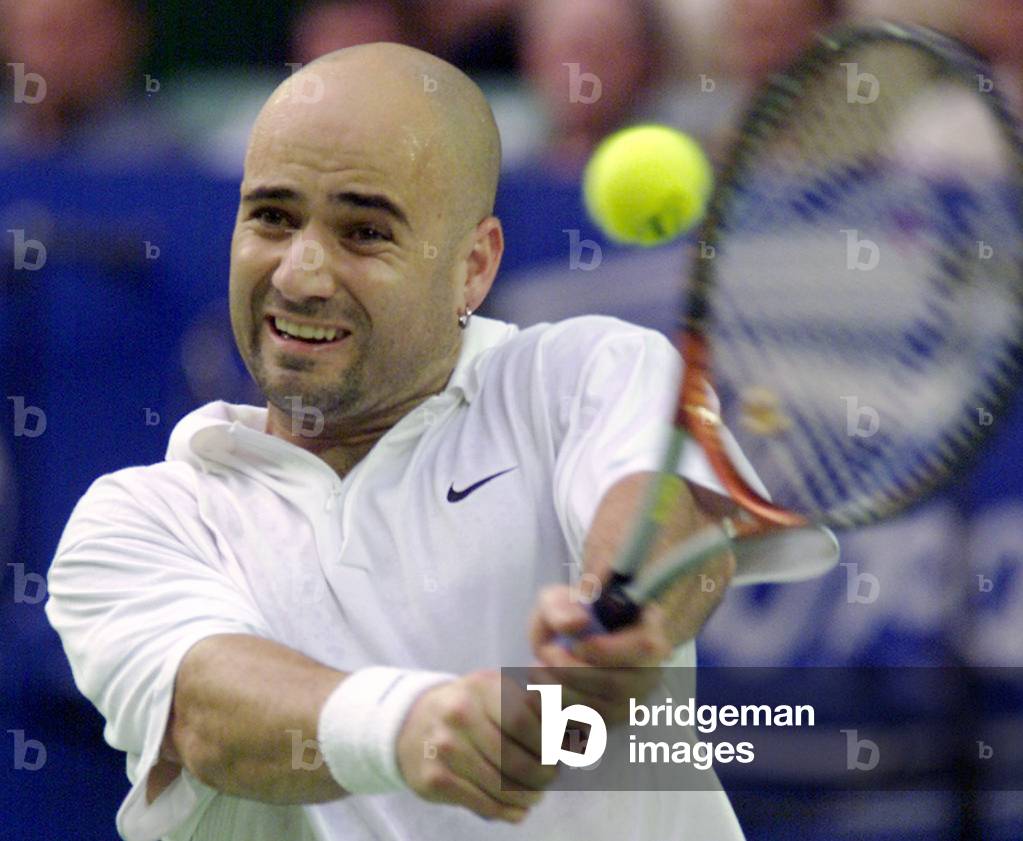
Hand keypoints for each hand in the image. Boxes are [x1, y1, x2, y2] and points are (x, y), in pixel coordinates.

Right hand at [396, 670, 557, 822]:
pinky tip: (517, 810)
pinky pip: (483, 803)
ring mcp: (444, 748)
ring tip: (535, 796)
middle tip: (548, 779)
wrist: (411, 723)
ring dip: (527, 797)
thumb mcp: (497, 692)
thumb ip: (535, 707)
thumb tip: (577, 735)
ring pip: (501, 785)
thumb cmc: (470, 708)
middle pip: (516, 758)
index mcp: (482, 687)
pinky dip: (507, 811)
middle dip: (542, 775)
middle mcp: (460, 714)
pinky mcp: (435, 779)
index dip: (549, 743)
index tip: (559, 754)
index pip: (526, 721)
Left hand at [528, 585, 669, 724]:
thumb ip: (562, 605)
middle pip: (619, 685)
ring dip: (561, 693)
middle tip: (543, 653)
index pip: (643, 647)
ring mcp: (633, 699)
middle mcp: (650, 670)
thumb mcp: (560, 598)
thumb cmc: (570, 616)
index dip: (606, 650)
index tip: (574, 644)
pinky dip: (559, 714)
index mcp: (650, 630)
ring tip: (535, 670)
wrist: (568, 642)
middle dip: (573, 672)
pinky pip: (589, 728)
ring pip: (603, 711)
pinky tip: (538, 694)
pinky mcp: (613, 720)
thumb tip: (574, 624)